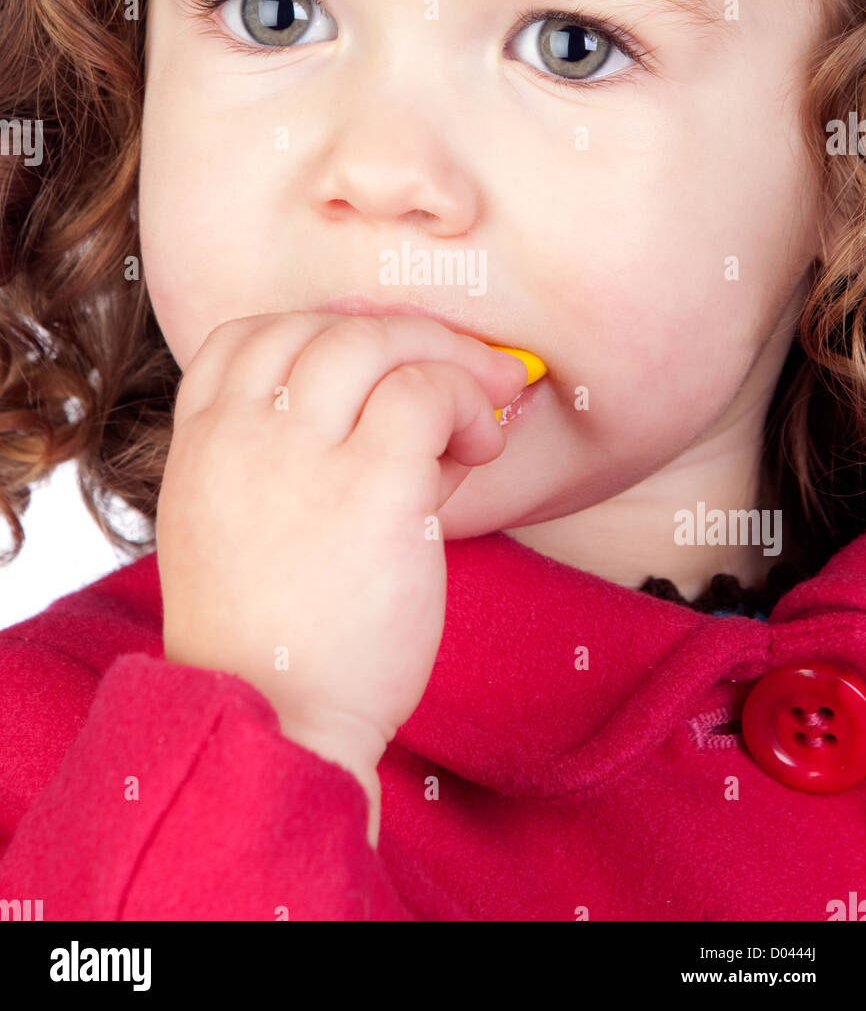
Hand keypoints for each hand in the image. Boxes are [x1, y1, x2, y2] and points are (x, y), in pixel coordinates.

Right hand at [156, 312, 527, 785]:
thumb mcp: (253, 535)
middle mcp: (238, 437)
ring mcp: (297, 457)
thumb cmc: (280, 642)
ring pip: (373, 342)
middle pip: (322, 328)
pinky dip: (467, 400)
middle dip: (404, 336)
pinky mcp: (369, 487)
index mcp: (200, 448)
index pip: (244, 338)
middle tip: (464, 370)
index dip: (319, 332)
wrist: (278, 725)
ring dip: (444, 357)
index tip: (376, 366)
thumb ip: (314, 461)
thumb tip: (427, 406)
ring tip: (482, 410)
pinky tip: (483, 442)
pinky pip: (425, 393)